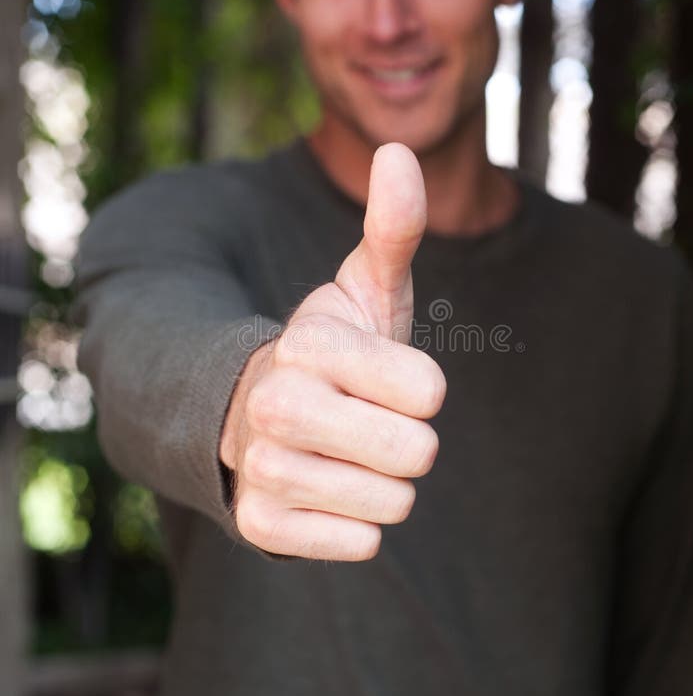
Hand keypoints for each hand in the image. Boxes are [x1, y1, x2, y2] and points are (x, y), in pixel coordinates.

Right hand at [220, 143, 446, 560]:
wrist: (259, 412)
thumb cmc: (334, 351)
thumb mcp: (365, 288)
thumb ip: (392, 226)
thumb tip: (399, 150)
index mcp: (310, 343)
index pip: (430, 392)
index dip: (421, 388)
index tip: (384, 378)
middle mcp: (276, 405)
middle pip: (417, 453)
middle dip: (410, 441)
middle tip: (370, 422)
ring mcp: (264, 469)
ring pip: (393, 504)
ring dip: (384, 482)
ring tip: (344, 453)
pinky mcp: (262, 524)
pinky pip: (362, 544)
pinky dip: (359, 523)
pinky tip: (326, 490)